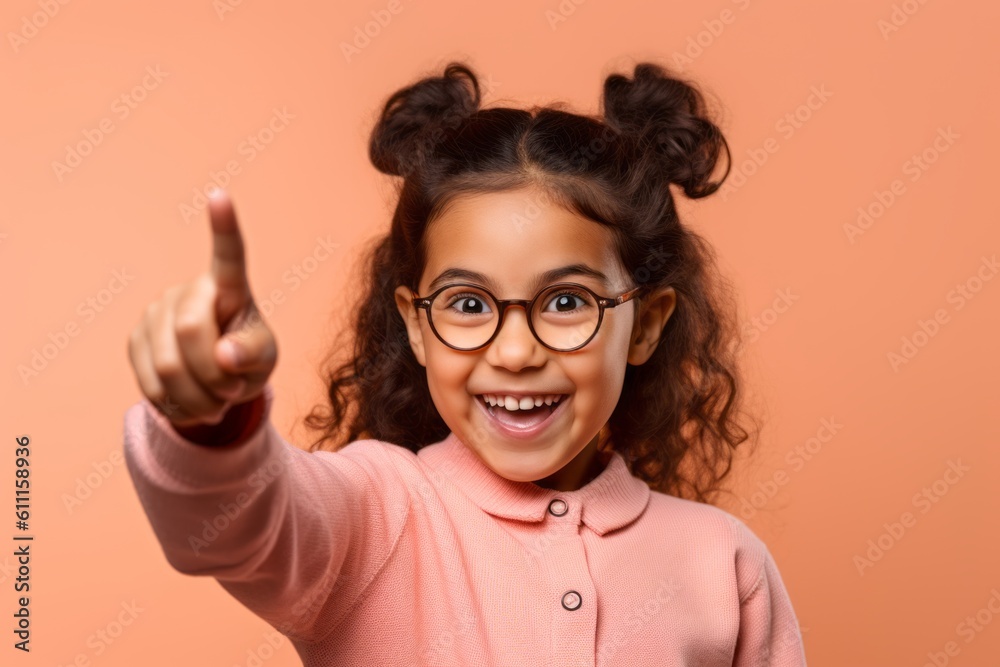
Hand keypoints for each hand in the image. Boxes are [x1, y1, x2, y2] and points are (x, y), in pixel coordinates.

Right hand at [127, 188, 277, 427]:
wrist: (216, 380)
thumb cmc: (248, 358)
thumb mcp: (264, 358)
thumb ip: (253, 355)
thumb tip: (226, 355)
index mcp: (229, 286)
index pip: (229, 254)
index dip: (224, 227)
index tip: (220, 194)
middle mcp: (188, 291)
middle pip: (192, 333)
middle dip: (216, 375)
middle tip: (233, 390)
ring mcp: (156, 314)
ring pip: (169, 368)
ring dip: (200, 400)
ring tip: (217, 399)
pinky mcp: (135, 341)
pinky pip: (153, 386)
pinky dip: (180, 407)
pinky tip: (193, 401)